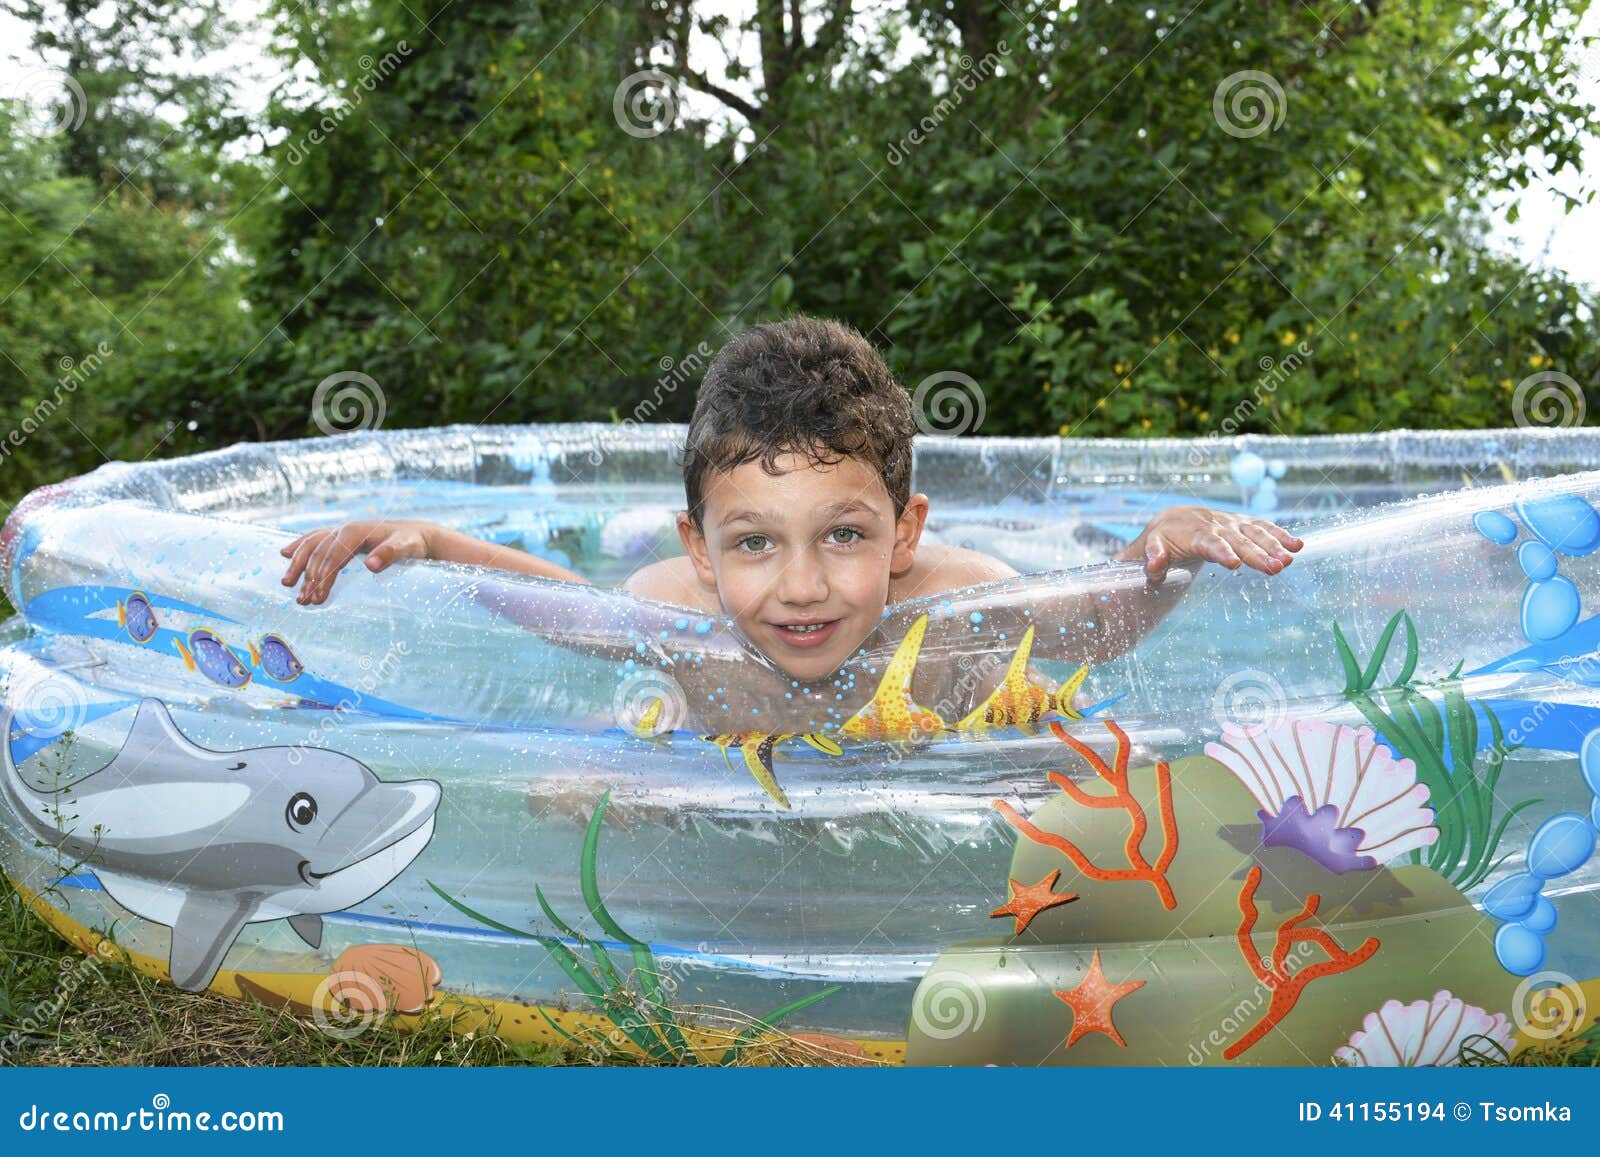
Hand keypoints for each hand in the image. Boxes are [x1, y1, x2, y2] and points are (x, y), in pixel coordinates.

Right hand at [279, 519, 433, 604]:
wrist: (416, 534)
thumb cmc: (411, 542)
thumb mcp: (406, 547)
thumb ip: (390, 554)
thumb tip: (372, 565)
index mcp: (357, 532)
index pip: (334, 555)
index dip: (324, 576)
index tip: (318, 597)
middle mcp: (345, 529)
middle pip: (319, 553)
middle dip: (309, 577)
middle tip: (303, 601)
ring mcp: (340, 531)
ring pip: (311, 545)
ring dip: (298, 564)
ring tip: (287, 584)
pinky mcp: (340, 536)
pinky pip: (314, 538)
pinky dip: (299, 545)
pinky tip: (284, 553)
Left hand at [1116, 505, 1302, 584]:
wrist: (1175, 520)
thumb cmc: (1163, 538)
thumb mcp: (1152, 546)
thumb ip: (1152, 557)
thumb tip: (1154, 568)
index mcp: (1194, 533)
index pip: (1210, 543)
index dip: (1222, 552)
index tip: (1234, 564)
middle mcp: (1217, 525)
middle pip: (1239, 540)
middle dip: (1257, 553)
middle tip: (1276, 567)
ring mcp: (1232, 523)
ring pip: (1255, 533)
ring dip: (1274, 545)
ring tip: (1290, 559)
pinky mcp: (1243, 524)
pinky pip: (1263, 527)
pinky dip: (1280, 535)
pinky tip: (1298, 546)